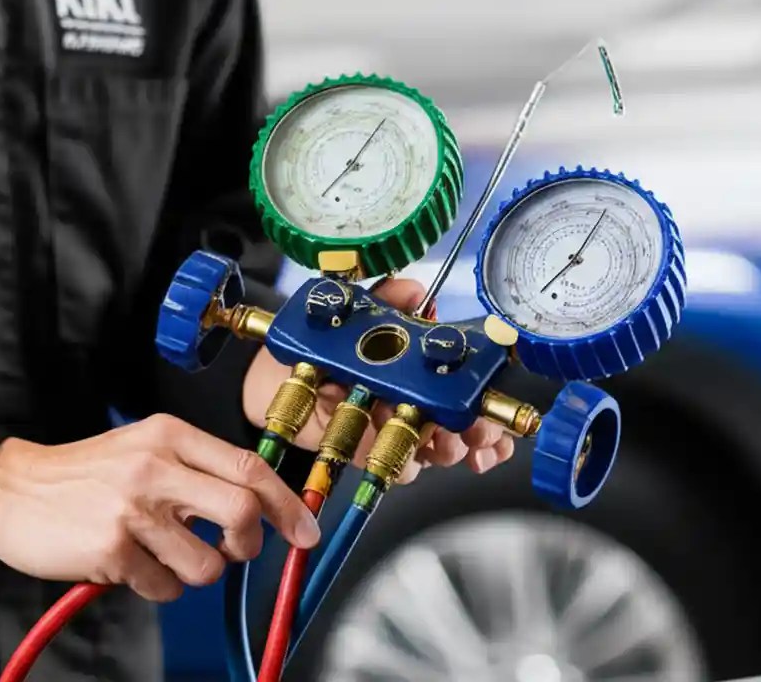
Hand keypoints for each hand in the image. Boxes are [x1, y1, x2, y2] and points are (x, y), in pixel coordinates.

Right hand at [0, 415, 320, 601]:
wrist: (9, 490)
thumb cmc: (82, 474)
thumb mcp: (141, 449)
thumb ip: (195, 469)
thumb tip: (258, 505)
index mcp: (169, 436)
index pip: (249, 468)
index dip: (288, 505)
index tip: (306, 532)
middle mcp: (155, 467)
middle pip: (241, 512)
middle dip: (248, 544)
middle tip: (232, 551)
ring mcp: (133, 508)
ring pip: (208, 564)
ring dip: (194, 572)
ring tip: (162, 556)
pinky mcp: (112, 548)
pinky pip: (165, 587)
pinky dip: (156, 586)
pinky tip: (130, 564)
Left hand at [243, 278, 514, 482]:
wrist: (268, 375)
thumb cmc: (315, 347)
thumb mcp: (354, 313)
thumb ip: (386, 298)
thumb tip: (415, 290)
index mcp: (415, 369)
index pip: (462, 390)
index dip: (484, 405)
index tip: (492, 413)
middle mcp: (412, 401)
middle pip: (461, 426)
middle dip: (477, 433)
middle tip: (476, 433)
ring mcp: (391, 428)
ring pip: (436, 450)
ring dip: (449, 451)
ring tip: (447, 445)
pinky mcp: (368, 451)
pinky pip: (398, 468)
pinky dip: (410, 467)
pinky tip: (414, 460)